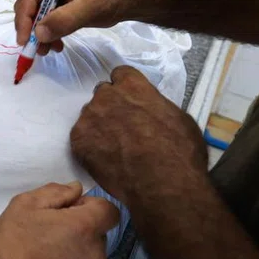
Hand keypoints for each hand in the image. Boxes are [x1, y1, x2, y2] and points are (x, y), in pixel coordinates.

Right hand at [0, 182, 119, 258]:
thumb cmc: (11, 242)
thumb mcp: (25, 204)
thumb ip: (56, 192)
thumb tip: (76, 189)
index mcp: (85, 227)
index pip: (110, 211)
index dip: (91, 206)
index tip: (69, 211)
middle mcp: (96, 255)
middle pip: (98, 235)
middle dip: (80, 230)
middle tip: (49, 234)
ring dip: (76, 254)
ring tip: (46, 257)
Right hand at [14, 0, 134, 52]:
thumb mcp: (91, 7)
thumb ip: (65, 20)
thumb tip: (39, 34)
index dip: (24, 20)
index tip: (24, 43)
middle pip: (28, 4)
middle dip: (31, 28)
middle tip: (36, 49)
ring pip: (35, 12)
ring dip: (39, 32)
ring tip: (48, 50)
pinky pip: (45, 16)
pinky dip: (47, 31)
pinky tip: (56, 43)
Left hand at [70, 66, 207, 204]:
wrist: (162, 184)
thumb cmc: (180, 151)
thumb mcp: (177, 117)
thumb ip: (155, 105)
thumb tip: (149, 109)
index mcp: (133, 85)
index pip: (120, 75)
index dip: (125, 89)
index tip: (130, 102)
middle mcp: (106, 95)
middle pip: (103, 95)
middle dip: (110, 107)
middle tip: (122, 128)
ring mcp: (89, 117)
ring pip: (90, 117)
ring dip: (99, 127)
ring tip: (115, 149)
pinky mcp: (78, 140)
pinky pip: (82, 139)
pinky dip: (91, 147)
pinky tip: (106, 161)